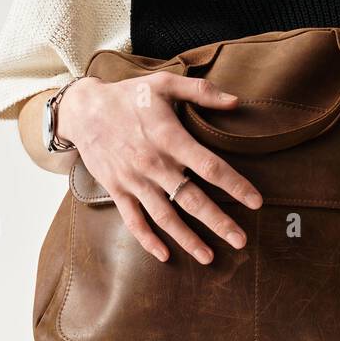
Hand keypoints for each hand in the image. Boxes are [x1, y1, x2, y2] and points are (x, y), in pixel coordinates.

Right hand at [56, 73, 262, 265]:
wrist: (84, 110)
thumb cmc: (128, 95)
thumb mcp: (165, 83)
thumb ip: (201, 92)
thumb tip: (236, 101)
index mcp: (170, 138)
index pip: (210, 167)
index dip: (235, 185)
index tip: (256, 202)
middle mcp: (154, 164)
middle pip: (192, 199)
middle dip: (218, 222)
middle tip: (241, 240)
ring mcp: (134, 180)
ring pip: (165, 216)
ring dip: (187, 239)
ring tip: (210, 257)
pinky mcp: (117, 190)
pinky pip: (133, 221)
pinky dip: (147, 240)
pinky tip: (164, 255)